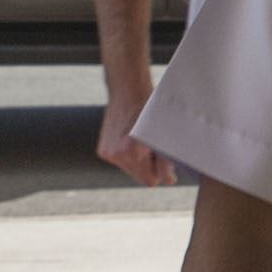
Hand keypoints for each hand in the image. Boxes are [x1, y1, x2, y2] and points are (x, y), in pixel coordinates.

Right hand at [96, 72, 180, 187]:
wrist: (127, 90)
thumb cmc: (150, 110)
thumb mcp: (163, 134)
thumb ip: (166, 160)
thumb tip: (169, 180)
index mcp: (133, 151)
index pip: (151, 180)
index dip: (162, 173)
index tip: (167, 164)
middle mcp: (117, 154)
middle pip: (140, 177)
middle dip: (150, 167)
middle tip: (156, 149)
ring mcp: (107, 153)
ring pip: (131, 170)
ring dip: (139, 162)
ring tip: (143, 142)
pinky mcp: (102, 150)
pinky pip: (121, 161)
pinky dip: (129, 155)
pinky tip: (132, 140)